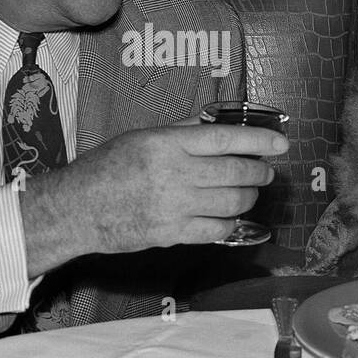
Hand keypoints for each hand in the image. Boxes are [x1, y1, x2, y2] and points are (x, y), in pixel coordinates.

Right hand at [19, 122, 288, 274]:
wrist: (76, 209)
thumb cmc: (107, 168)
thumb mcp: (142, 137)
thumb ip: (182, 131)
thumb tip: (218, 124)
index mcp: (166, 144)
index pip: (226, 138)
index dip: (259, 139)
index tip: (282, 143)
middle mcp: (174, 173)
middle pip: (236, 173)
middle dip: (260, 172)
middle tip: (265, 172)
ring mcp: (175, 206)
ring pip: (233, 202)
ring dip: (249, 197)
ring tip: (249, 192)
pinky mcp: (173, 233)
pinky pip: (218, 230)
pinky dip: (232, 223)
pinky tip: (230, 216)